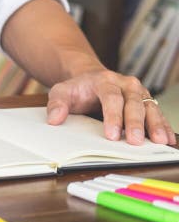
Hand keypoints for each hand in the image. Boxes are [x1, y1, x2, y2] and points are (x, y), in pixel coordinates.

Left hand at [46, 68, 175, 145]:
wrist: (90, 79)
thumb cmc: (77, 89)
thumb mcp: (61, 92)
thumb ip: (56, 104)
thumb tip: (54, 119)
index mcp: (105, 81)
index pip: (111, 98)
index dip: (112, 116)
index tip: (112, 135)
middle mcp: (126, 85)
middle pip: (134, 103)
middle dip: (135, 123)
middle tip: (135, 141)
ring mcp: (139, 93)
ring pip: (150, 107)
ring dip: (155, 125)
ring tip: (160, 141)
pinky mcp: (146, 102)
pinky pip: (157, 113)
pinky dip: (163, 126)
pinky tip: (168, 139)